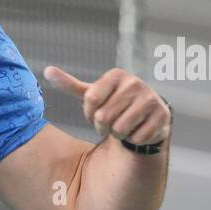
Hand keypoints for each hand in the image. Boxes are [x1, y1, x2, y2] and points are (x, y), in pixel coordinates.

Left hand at [43, 66, 170, 146]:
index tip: (96, 112)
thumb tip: (47, 70)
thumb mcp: (92, 95)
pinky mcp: (163, 116)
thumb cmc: (113, 105)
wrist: (143, 117)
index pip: (90, 100)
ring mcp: (152, 99)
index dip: (89, 113)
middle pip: (103, 117)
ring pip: (120, 129)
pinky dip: (134, 139)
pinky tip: (138, 130)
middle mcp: (135, 83)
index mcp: (117, 75)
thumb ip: (70, 84)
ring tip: (124, 126)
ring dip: (118, 134)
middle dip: (103, 126)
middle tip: (111, 122)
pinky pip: (136, 137)